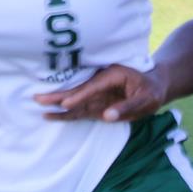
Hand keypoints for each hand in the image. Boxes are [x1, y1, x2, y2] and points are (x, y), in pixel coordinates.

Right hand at [36, 64, 166, 122]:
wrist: (154, 87)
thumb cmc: (152, 91)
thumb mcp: (147, 99)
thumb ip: (128, 106)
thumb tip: (107, 116)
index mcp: (113, 75)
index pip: (93, 86)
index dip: (80, 95)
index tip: (66, 103)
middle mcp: (101, 82)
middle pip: (78, 90)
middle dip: (60, 96)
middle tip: (38, 98)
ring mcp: (97, 93)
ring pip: (75, 100)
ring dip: (58, 103)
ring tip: (39, 104)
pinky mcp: (96, 104)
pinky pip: (79, 109)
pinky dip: (66, 113)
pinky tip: (51, 115)